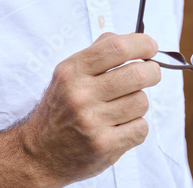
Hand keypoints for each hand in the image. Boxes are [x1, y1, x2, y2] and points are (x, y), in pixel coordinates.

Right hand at [17, 32, 161, 185]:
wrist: (39, 153)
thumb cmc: (59, 109)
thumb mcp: (67, 75)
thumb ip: (96, 53)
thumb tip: (130, 40)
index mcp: (72, 71)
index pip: (116, 48)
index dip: (141, 44)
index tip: (151, 46)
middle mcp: (80, 94)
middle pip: (137, 75)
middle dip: (152, 72)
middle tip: (151, 73)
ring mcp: (92, 122)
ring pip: (142, 101)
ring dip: (139, 103)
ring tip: (124, 107)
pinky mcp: (104, 146)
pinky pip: (141, 128)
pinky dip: (136, 126)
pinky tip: (120, 127)